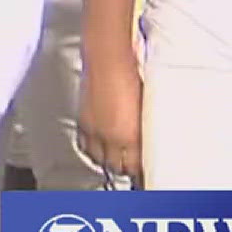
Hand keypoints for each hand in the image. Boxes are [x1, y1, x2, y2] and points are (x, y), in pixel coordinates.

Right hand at [78, 55, 143, 179]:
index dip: (140, 172)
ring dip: (106, 161)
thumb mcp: (147, 106)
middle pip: (115, 166)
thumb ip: (146, 128)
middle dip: (123, 168)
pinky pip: (85, 143)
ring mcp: (95, 129)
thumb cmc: (133, 75)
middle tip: (131, 167)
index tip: (145, 172)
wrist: (109, 58)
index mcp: (130, 135)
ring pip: (98, 158)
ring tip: (115, 159)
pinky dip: (91, 148)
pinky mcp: (84, 121)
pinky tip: (98, 145)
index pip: (134, 167)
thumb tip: (148, 142)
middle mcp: (110, 136)